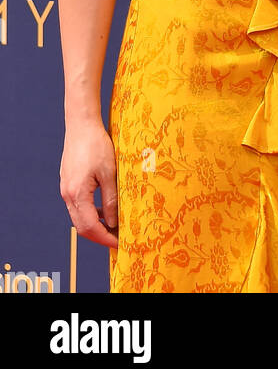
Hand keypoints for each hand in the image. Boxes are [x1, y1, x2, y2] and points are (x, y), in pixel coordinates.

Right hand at [60, 122, 118, 247]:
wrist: (81, 124)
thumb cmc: (96, 145)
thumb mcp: (109, 172)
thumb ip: (111, 199)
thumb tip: (114, 222)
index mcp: (77, 194)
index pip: (90, 227)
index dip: (105, 238)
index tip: (120, 243)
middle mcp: (68, 194)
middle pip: (82, 226)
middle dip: (100, 236)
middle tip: (118, 239)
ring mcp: (66, 189)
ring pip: (79, 217)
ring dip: (95, 225)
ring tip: (114, 227)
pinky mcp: (68, 183)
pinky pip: (78, 205)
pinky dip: (91, 212)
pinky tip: (105, 209)